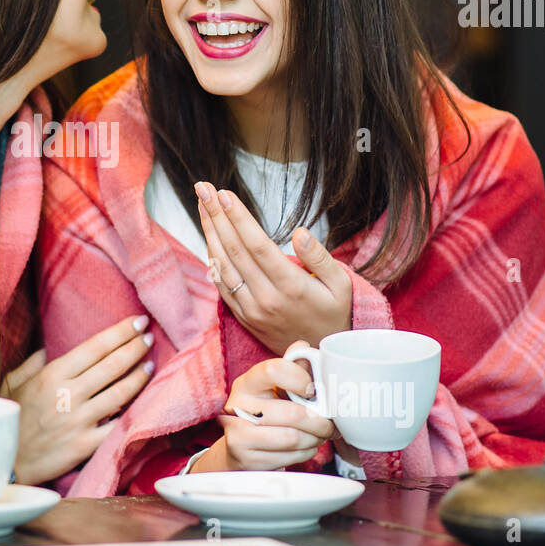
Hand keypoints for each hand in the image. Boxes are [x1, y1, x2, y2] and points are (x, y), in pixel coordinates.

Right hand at [0, 315, 154, 485]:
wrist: (5, 463)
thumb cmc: (9, 420)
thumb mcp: (11, 383)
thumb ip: (31, 363)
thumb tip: (47, 347)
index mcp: (52, 375)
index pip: (94, 347)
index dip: (120, 332)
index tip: (138, 322)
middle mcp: (68, 394)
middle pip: (112, 365)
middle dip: (135, 347)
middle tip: (149, 337)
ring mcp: (79, 420)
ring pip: (120, 393)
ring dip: (139, 376)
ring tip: (150, 365)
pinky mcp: (85, 445)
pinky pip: (116, 426)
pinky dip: (133, 412)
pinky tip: (143, 402)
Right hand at [189, 353, 334, 471]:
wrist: (240, 447)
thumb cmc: (265, 411)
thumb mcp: (275, 387)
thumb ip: (292, 367)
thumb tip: (305, 348)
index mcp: (247, 382)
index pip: (273, 370)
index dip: (300, 379)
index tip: (314, 391)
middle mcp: (237, 406)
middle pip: (291, 413)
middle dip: (319, 421)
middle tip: (329, 424)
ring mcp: (237, 433)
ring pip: (292, 438)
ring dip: (314, 439)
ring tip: (319, 435)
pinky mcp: (245, 457)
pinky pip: (288, 457)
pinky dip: (304, 453)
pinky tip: (305, 447)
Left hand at [194, 180, 351, 354]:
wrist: (322, 357)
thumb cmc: (335, 313)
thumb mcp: (342, 285)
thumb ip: (320, 257)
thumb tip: (299, 232)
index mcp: (291, 286)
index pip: (257, 245)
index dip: (238, 218)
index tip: (225, 193)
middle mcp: (266, 298)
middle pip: (234, 250)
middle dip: (217, 215)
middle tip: (204, 188)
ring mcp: (251, 309)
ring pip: (222, 265)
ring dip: (209, 232)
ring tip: (202, 204)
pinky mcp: (243, 317)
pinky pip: (221, 285)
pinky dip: (212, 259)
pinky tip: (209, 237)